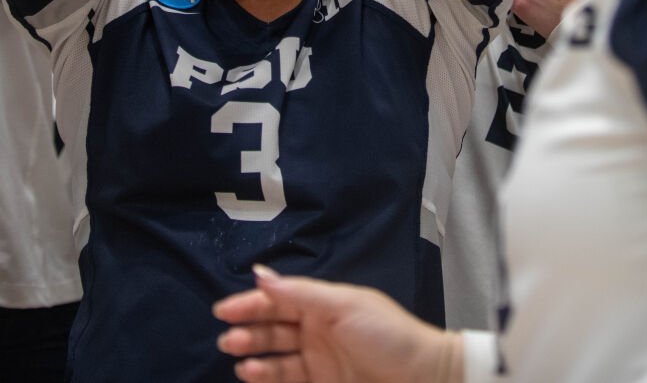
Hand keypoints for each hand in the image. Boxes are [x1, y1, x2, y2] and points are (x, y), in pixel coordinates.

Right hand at [214, 266, 461, 382]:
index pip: (281, 297)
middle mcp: (318, 326)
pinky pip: (287, 375)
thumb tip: (260, 273)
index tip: (224, 309)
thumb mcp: (343, 307)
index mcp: (325, 302)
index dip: (253, 302)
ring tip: (235, 353)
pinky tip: (250, 372)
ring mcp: (318, 356)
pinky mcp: (321, 381)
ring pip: (276, 352)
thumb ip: (300, 293)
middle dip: (249, 328)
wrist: (422, 377)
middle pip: (274, 324)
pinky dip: (266, 373)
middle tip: (227, 337)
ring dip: (253, 352)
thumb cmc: (386, 335)